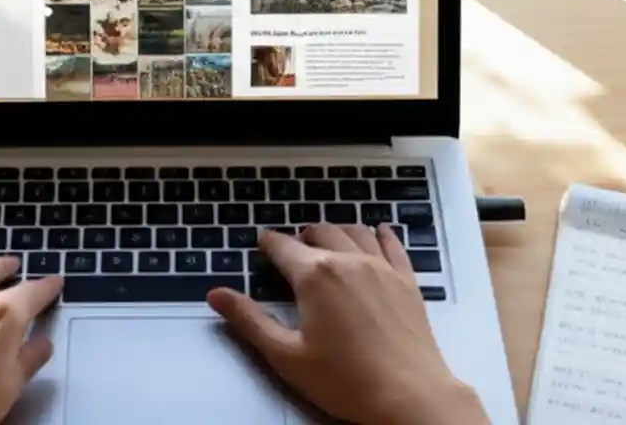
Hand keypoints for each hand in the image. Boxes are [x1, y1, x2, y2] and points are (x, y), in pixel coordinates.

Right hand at [207, 224, 488, 424]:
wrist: (409, 396)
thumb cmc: (345, 381)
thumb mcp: (286, 355)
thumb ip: (249, 320)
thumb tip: (216, 294)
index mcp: (314, 276)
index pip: (283, 246)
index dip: (268, 242)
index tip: (262, 241)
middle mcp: (348, 261)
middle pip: (319, 232)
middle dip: (301, 236)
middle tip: (292, 245)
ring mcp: (381, 268)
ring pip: (354, 231)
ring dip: (335, 230)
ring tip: (326, 237)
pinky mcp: (406, 281)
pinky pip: (393, 244)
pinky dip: (381, 234)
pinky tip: (378, 231)